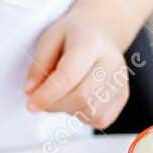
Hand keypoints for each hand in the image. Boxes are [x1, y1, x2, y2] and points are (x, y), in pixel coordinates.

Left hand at [24, 10, 130, 129]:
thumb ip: (38, 64)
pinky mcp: (123, 97)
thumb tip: (31, 91)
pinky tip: (77, 97)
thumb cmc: (72, 36)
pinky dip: (82, 114)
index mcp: (91, 44)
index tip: (30, 105)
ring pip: (90, 111)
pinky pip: (99, 119)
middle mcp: (112, 63)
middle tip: (41, 98)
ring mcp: (121, 81)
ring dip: (67, 109)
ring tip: (63, 91)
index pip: (69, 76)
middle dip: (54, 104)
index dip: (47, 95)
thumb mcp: (49, 39)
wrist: (102, 32)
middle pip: (81, 97)